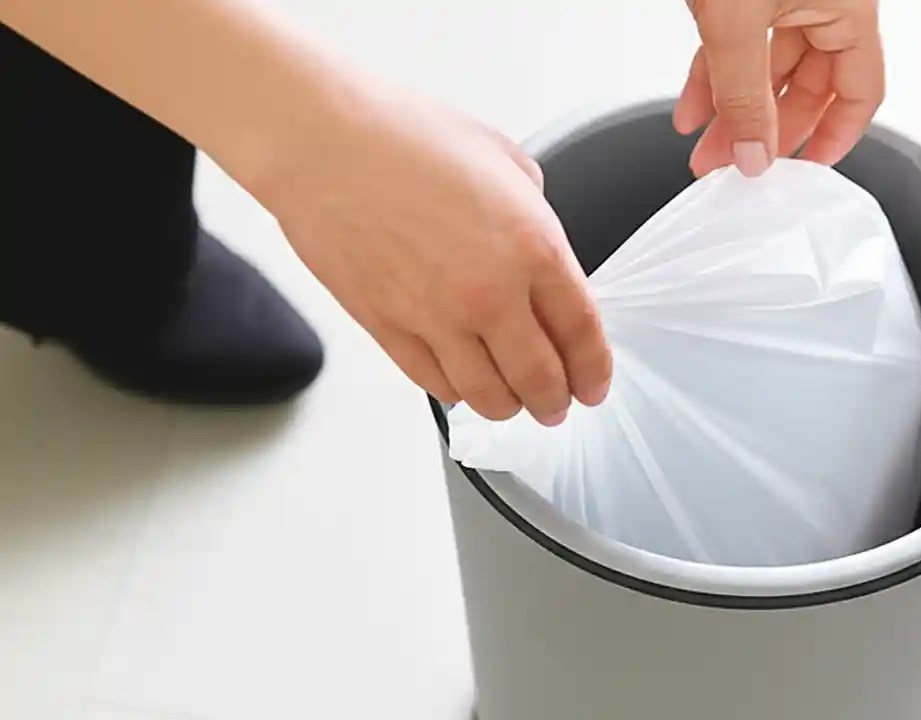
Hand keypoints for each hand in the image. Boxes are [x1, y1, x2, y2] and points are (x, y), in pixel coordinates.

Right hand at [257, 88, 611, 426]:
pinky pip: (433, 383)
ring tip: (515, 403)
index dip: (593, 370)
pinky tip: (463, 384)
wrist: (324, 142)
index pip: (581, 333)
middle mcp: (490, 293)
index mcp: (533, 247)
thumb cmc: (405, 136)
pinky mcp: (388, 328)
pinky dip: (455, 393)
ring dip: (508, 407)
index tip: (593, 384)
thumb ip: (534, 211)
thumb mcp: (504, 159)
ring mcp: (436, 318)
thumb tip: (539, 241)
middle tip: (559, 406)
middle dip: (556, 401)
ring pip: (487, 396)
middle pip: (540, 379)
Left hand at [675, 0, 884, 177]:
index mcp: (847, 7)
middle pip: (808, 87)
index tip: (806, 173)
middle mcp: (822, 3)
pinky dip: (712, 78)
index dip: (835, 137)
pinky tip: (691, 110)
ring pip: (764, 70)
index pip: (859, 91)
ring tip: (705, 150)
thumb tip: (752, 151)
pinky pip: (733, 45)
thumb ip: (743, 92)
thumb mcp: (737, 22)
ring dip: (731, 113)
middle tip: (739, 167)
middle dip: (765, 132)